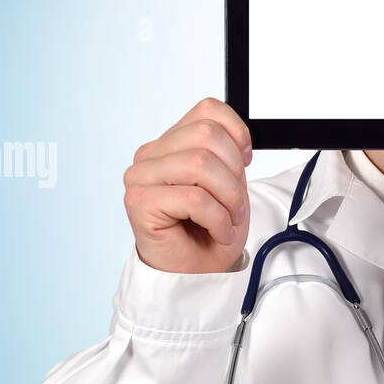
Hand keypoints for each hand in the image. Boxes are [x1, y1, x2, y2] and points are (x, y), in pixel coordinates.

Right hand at [123, 98, 252, 273]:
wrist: (197, 273)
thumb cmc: (209, 231)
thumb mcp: (229, 183)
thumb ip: (227, 153)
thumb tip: (239, 139)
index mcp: (170, 144)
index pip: (208, 110)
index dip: (237, 134)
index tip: (245, 163)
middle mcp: (150, 155)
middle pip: (207, 134)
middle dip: (234, 173)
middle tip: (236, 204)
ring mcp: (140, 177)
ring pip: (201, 164)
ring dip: (228, 199)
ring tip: (228, 220)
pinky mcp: (138, 201)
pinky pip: (193, 197)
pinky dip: (217, 219)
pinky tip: (218, 231)